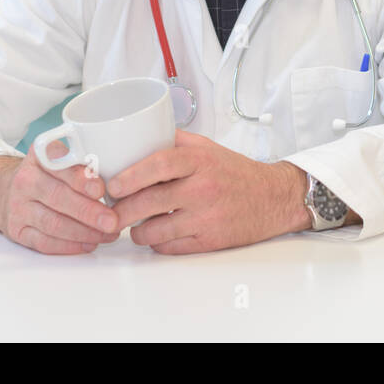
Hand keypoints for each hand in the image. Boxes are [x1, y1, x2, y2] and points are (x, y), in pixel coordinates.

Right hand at [0, 142, 121, 254]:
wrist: (6, 190)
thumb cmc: (47, 174)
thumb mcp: (62, 157)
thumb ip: (85, 163)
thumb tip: (118, 180)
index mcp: (40, 155)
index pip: (58, 164)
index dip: (80, 178)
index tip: (100, 189)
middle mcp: (25, 180)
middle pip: (58, 197)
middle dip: (89, 211)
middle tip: (112, 220)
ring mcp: (18, 207)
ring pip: (53, 223)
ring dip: (84, 232)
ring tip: (108, 233)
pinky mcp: (17, 230)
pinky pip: (44, 242)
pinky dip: (70, 246)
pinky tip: (89, 244)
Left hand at [107, 130, 309, 254]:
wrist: (274, 198)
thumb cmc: (237, 172)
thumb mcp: (208, 147)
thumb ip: (175, 140)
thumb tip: (137, 136)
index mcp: (201, 160)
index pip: (159, 164)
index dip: (131, 175)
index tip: (114, 185)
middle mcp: (203, 188)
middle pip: (150, 202)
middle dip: (121, 211)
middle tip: (110, 212)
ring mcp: (207, 217)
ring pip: (156, 230)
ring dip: (136, 230)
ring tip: (133, 224)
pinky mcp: (210, 241)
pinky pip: (170, 247)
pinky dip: (156, 243)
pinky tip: (156, 235)